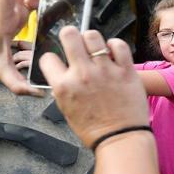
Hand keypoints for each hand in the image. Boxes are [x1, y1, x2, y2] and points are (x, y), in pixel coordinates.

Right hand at [40, 27, 149, 148]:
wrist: (120, 138)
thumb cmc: (94, 129)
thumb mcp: (67, 109)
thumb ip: (63, 88)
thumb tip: (63, 73)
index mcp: (63, 86)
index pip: (48, 58)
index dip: (52, 58)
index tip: (59, 61)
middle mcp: (82, 74)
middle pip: (69, 35)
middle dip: (70, 35)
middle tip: (75, 41)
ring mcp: (104, 70)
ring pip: (93, 36)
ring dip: (92, 39)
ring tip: (96, 49)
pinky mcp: (125, 70)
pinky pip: (118, 45)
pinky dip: (115, 45)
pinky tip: (113, 53)